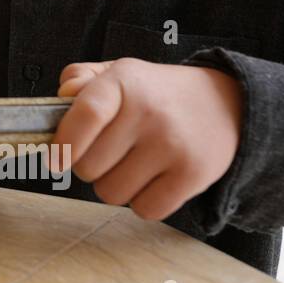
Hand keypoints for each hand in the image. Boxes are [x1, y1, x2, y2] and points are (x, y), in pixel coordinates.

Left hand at [54, 58, 243, 220]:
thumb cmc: (156, 93)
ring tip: (134, 163)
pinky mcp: (193, 175)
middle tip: (110, 152)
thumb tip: (61, 97)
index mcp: (124, 82)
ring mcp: (172, 145)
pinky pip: (145, 209)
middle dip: (90, 165)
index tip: (55, 160)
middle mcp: (149, 113)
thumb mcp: (119, 72)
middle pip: (89, 167)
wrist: (228, 103)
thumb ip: (80, 79)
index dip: (64, 142)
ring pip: (112, 193)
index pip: (86, 114)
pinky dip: (143, 201)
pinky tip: (154, 179)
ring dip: (115, 185)